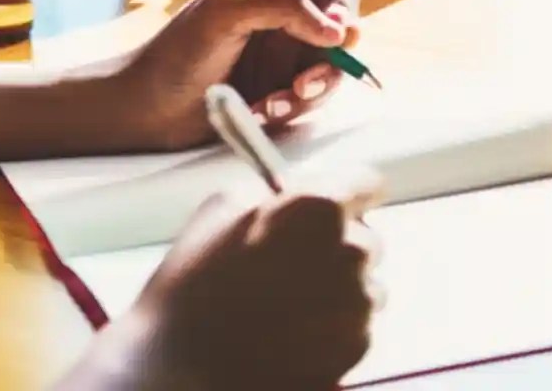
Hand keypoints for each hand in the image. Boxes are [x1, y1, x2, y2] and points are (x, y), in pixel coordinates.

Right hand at [59, 173, 383, 390]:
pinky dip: (333, 329)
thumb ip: (274, 191)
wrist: (184, 367)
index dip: (352, 193)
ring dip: (337, 290)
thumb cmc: (194, 286)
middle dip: (337, 247)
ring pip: (364, 286)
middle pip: (366, 239)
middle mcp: (351, 252)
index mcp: (319, 208)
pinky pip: (357, 327)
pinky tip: (291, 333)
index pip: (367, 182)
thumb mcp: (222, 208)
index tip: (345, 202)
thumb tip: (294, 190)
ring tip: (284, 305)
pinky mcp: (357, 348)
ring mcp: (357, 304)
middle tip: (293, 264)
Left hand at [121, 0, 360, 149]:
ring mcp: (284, 56)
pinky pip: (309, 100)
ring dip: (308, 93)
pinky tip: (257, 113)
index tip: (334, 33)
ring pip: (330, 72)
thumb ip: (285, 7)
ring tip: (269, 105)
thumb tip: (337, 32)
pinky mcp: (279, 90)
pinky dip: (288, 109)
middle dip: (331, 63)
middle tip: (305, 83)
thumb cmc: (175, 53)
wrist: (145, 108)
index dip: (345, 5)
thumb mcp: (226, 13)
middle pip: (343, 32)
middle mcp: (284, 18)